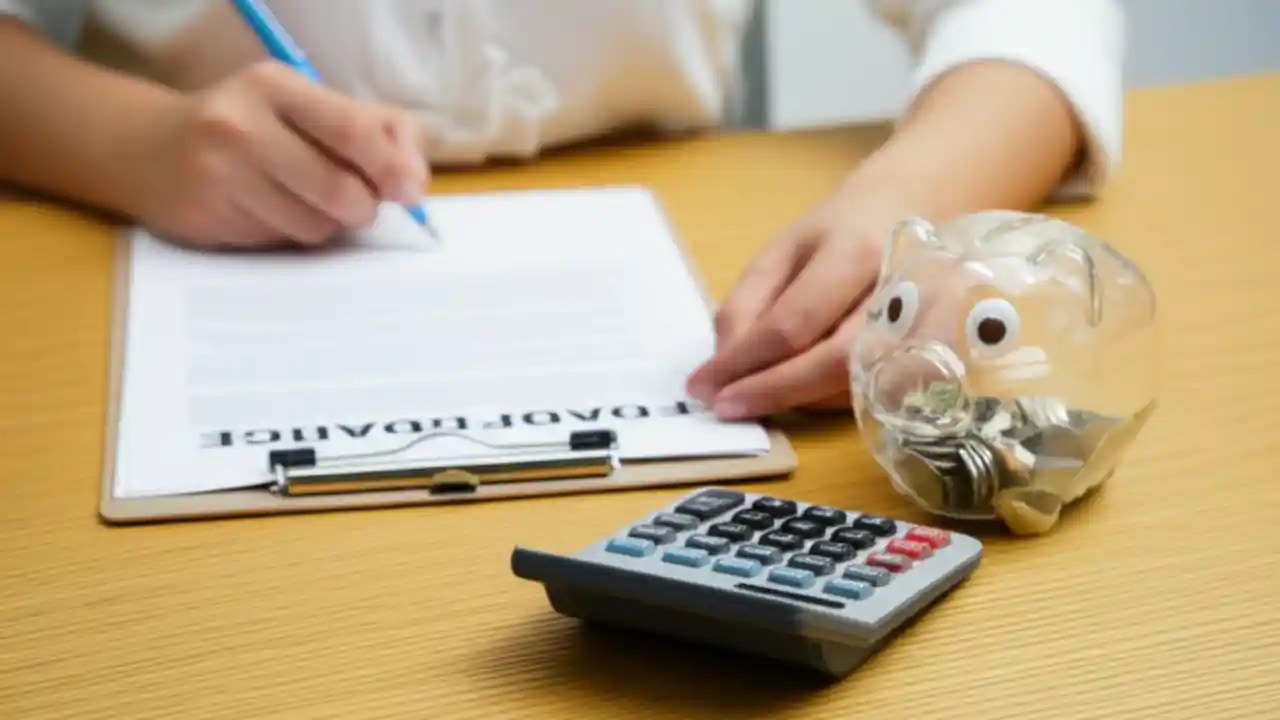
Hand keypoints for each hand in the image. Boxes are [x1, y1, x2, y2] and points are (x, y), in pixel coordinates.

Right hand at [135, 60, 427, 247]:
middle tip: (356, 201)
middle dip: (362, 206)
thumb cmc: (252, 125)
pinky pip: (280, 243)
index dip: (391, 168)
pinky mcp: (208, 218)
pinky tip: (265, 210)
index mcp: (275, 86)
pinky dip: (288, 234)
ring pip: (315, 227)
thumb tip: (415, 180)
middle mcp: (241, 126)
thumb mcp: (309, 105)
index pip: (353, 131)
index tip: (411, 192)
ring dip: (325, 224)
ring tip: (300, 199)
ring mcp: (220, 175)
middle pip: (341, 191)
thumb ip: (377, 128)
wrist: (149, 147)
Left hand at [686, 173, 920, 419]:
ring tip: (756, 392)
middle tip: (725, 407)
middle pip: (833, 362)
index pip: (794, 322)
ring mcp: (928, 327)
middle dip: (773, 391)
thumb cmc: (841, 231)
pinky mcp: (938, 354)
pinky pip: (873, 394)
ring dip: (797, 399)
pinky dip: (826, 398)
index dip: (746, 362)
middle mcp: (900, 292)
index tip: (704, 386)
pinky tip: (800, 387)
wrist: (918, 207)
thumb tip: (723, 365)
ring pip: (855, 385)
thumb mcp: (782, 249)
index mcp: (855, 253)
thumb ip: (747, 304)